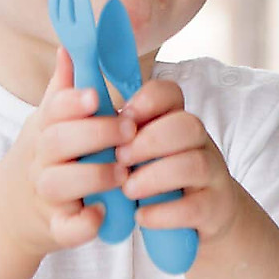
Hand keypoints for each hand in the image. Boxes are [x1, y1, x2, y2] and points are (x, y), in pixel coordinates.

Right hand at [0, 46, 133, 257]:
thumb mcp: (47, 122)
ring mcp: (46, 195)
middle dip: (94, 134)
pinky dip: (83, 224)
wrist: (10, 211)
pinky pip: (67, 229)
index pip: (53, 110)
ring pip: (60, 184)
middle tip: (128, 129)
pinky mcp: (56, 228)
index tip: (95, 95)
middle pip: (58, 142)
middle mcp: (41, 160)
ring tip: (122, 172)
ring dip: (93, 176)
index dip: (72, 102)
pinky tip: (101, 214)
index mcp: (44, 130)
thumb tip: (70, 46)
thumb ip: (62, 89)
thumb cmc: (43, 159)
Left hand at [114, 78, 242, 244]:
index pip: (170, 94)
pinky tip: (142, 217)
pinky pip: (197, 206)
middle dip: (149, 141)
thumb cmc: (154, 175)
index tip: (124, 116)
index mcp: (174, 120)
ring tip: (128, 190)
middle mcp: (198, 143)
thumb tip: (64, 59)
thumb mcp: (134, 146)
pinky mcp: (214, 208)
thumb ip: (104, 117)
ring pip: (194, 164)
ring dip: (155, 176)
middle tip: (120, 158)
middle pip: (187, 125)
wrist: (198, 218)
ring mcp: (211, 175)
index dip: (148, 101)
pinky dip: (165, 212)